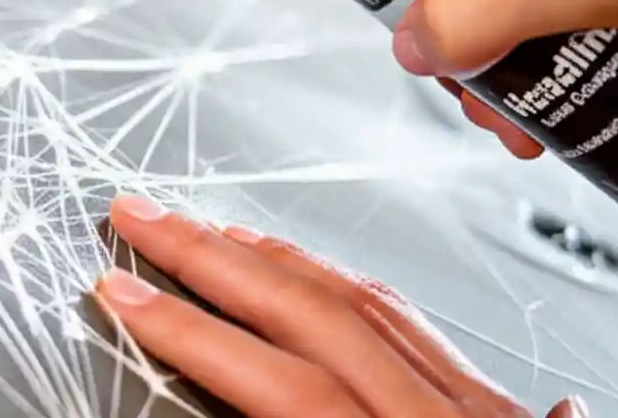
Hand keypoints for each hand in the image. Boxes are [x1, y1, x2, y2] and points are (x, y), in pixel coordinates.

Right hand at [94, 195, 586, 417]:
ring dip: (275, 260)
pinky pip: (409, 319)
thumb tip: (225, 403)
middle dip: (215, 259)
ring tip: (210, 233)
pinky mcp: (493, 405)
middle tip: (146, 218)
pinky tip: (309, 271)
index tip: (125, 294)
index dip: (190, 334)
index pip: (281, 386)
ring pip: (365, 305)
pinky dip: (343, 282)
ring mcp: (477, 410)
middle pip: (315, 317)